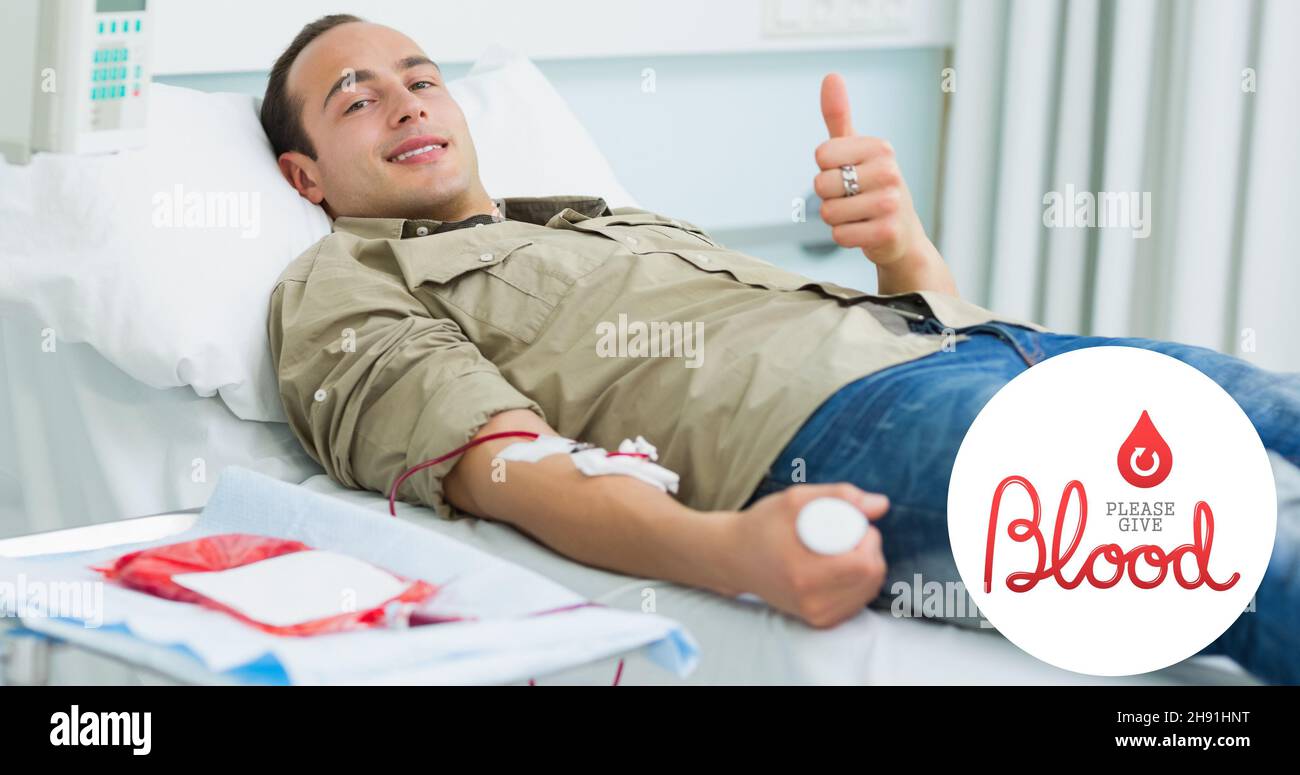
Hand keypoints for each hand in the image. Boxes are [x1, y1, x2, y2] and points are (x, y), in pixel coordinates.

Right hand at [726, 483, 889, 627]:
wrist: (734, 559)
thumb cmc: (763, 525)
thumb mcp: (795, 500)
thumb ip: (839, 496)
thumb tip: (881, 505)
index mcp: (804, 574)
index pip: (864, 565)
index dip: (868, 539)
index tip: (853, 524)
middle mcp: (811, 602)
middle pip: (872, 578)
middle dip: (871, 551)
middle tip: (850, 535)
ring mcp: (816, 616)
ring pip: (869, 590)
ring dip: (867, 566)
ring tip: (843, 550)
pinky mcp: (820, 622)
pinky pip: (858, 601)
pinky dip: (858, 582)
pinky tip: (840, 568)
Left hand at [813, 73, 932, 269]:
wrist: (902, 235)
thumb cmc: (873, 188)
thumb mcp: (856, 150)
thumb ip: (839, 117)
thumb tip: (831, 76)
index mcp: (880, 148)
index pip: (821, 155)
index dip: (826, 170)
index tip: (848, 174)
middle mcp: (890, 172)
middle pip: (821, 185)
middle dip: (829, 197)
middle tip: (854, 199)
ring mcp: (890, 204)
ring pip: (828, 213)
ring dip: (836, 219)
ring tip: (859, 216)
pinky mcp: (886, 233)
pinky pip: (839, 236)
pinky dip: (845, 237)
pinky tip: (864, 232)